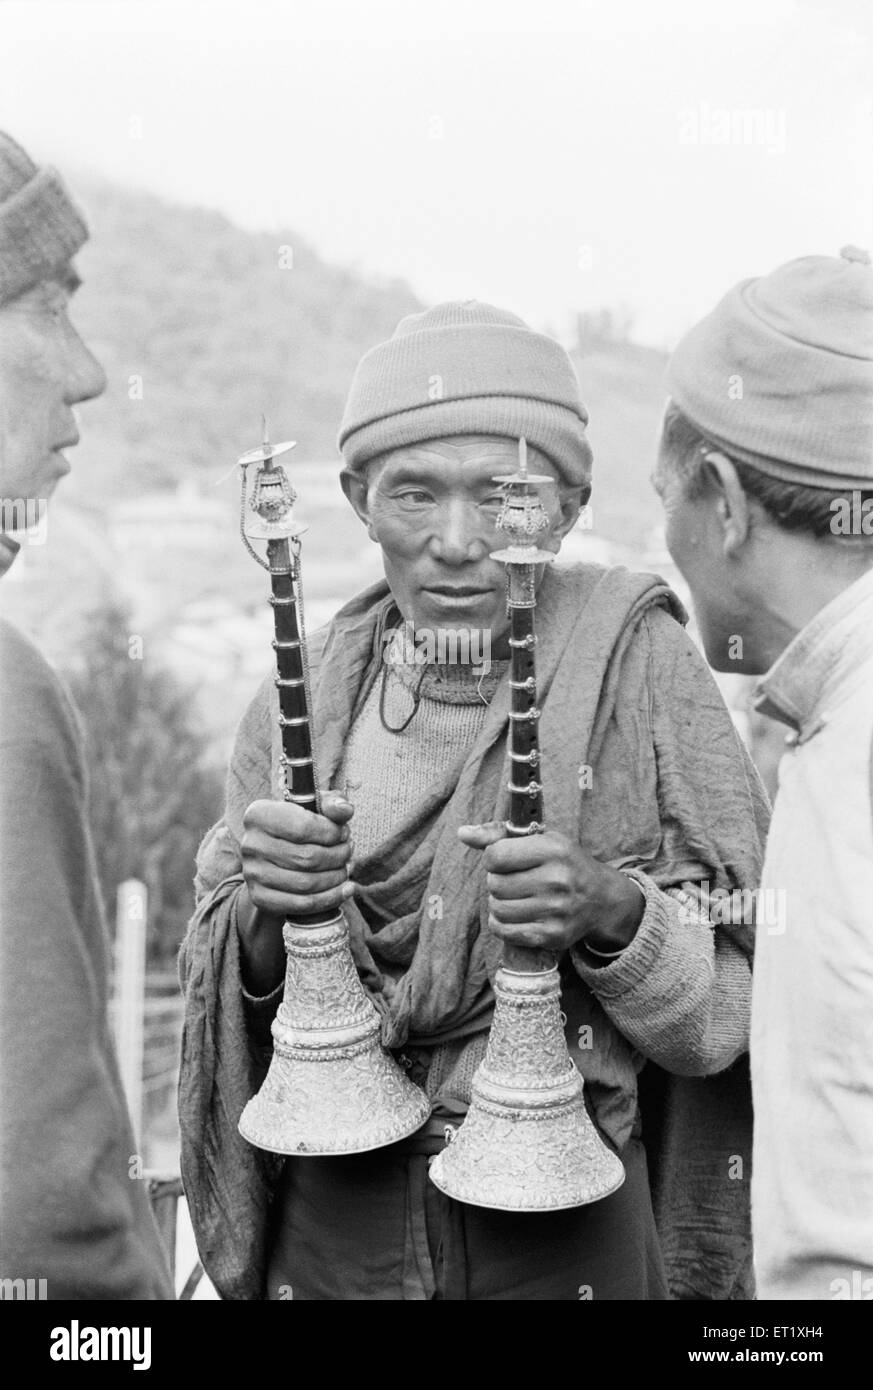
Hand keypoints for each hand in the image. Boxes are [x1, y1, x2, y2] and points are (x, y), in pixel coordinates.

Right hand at [241, 790, 354, 921]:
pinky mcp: (260, 897)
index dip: (332, 833)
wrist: (274, 857)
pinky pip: (301, 904)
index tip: (344, 834)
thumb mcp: (313, 808)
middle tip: (348, 852)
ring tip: (345, 869)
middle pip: (306, 858)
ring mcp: (252, 873)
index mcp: (258, 815)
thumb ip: (331, 804)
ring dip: (335, 878)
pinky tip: (345, 890)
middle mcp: (251, 844)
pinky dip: (329, 898)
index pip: (303, 827)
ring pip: (306, 883)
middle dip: (337, 856)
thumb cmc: (298, 827)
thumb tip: (345, 810)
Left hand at [457, 822, 644, 955]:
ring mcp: (556, 911)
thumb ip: (498, 835)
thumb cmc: (564, 864)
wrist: (602, 899)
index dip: (493, 858)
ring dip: (498, 903)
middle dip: (496, 881)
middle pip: (495, 884)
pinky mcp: (552, 936)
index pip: (496, 856)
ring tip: (514, 897)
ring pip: (497, 909)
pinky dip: (502, 923)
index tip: (504, 859)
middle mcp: (557, 880)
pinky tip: (515, 915)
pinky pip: (504, 931)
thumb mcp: (540, 839)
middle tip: (512, 880)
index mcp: (554, 850)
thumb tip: (462, 832)